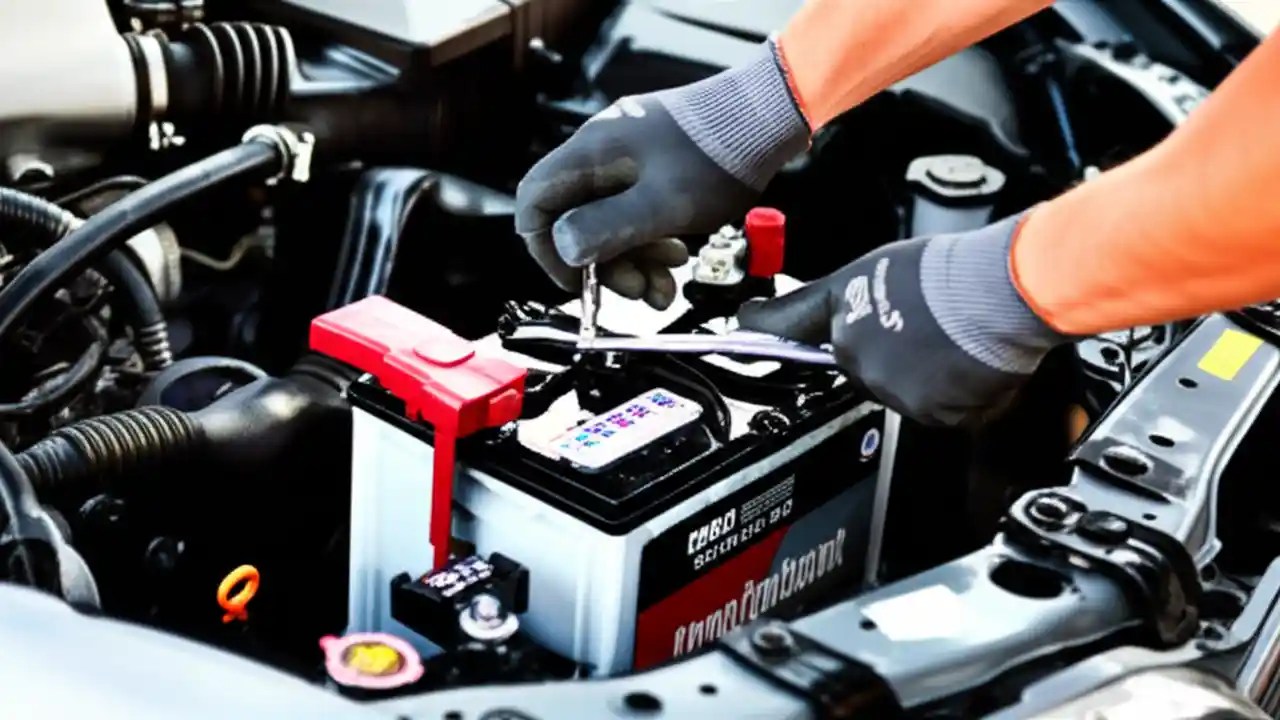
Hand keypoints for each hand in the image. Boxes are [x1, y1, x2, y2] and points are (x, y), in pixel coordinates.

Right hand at [515, 41, 808, 308]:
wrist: (768, 116)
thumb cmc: (718, 154)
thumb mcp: (663, 205)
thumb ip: (607, 228)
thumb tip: (563, 249)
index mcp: (591, 154)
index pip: (535, 201)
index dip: (545, 248)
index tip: (576, 281)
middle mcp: (602, 153)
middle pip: (575, 219)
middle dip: (605, 265)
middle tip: (638, 291)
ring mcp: (629, 158)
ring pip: (609, 221)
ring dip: (634, 261)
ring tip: (666, 285)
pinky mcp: (655, 166)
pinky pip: (636, 211)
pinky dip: (651, 242)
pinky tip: (678, 259)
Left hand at [736, 214, 1068, 426]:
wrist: (1003, 292)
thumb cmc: (958, 271)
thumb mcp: (888, 266)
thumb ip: (855, 297)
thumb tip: (835, 311)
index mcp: (843, 309)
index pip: (788, 322)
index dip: (765, 327)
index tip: (745, 326)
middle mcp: (855, 353)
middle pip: (858, 366)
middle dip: (884, 352)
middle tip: (923, 329)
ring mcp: (889, 388)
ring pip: (896, 391)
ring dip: (920, 376)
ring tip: (952, 343)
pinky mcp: (926, 414)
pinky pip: (934, 412)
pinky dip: (952, 396)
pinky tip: (967, 365)